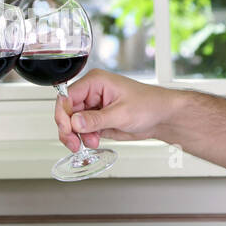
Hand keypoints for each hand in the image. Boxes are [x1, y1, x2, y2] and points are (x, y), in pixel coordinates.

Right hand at [54, 71, 170, 151]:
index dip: (63, 114)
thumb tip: (75, 122)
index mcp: (95, 82)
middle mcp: (91, 93)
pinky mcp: (97, 119)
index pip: (67, 97)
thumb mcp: (122, 113)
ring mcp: (93, 107)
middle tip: (73, 142)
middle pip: (67, 111)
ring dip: (78, 136)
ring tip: (91, 142)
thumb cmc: (149, 104)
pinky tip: (94, 141)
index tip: (67, 129)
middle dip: (69, 129)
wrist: (162, 117)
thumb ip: (96, 119)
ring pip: (72, 123)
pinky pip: (82, 130)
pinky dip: (85, 138)